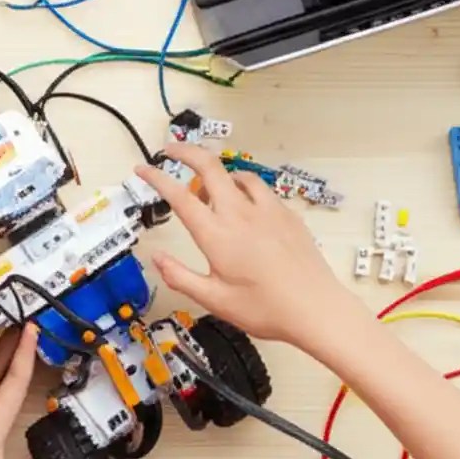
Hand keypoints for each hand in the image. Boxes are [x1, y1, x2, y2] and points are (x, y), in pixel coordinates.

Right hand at [135, 145, 362, 347]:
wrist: (317, 309)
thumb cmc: (264, 309)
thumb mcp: (214, 300)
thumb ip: (180, 277)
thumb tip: (156, 257)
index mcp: (216, 234)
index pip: (179, 196)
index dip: (156, 177)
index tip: (142, 169)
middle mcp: (240, 213)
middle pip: (209, 166)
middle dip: (185, 151)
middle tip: (170, 149)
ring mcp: (267, 210)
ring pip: (237, 174)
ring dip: (217, 174)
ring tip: (209, 191)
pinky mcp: (287, 214)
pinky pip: (260, 189)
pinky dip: (243, 188)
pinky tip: (245, 207)